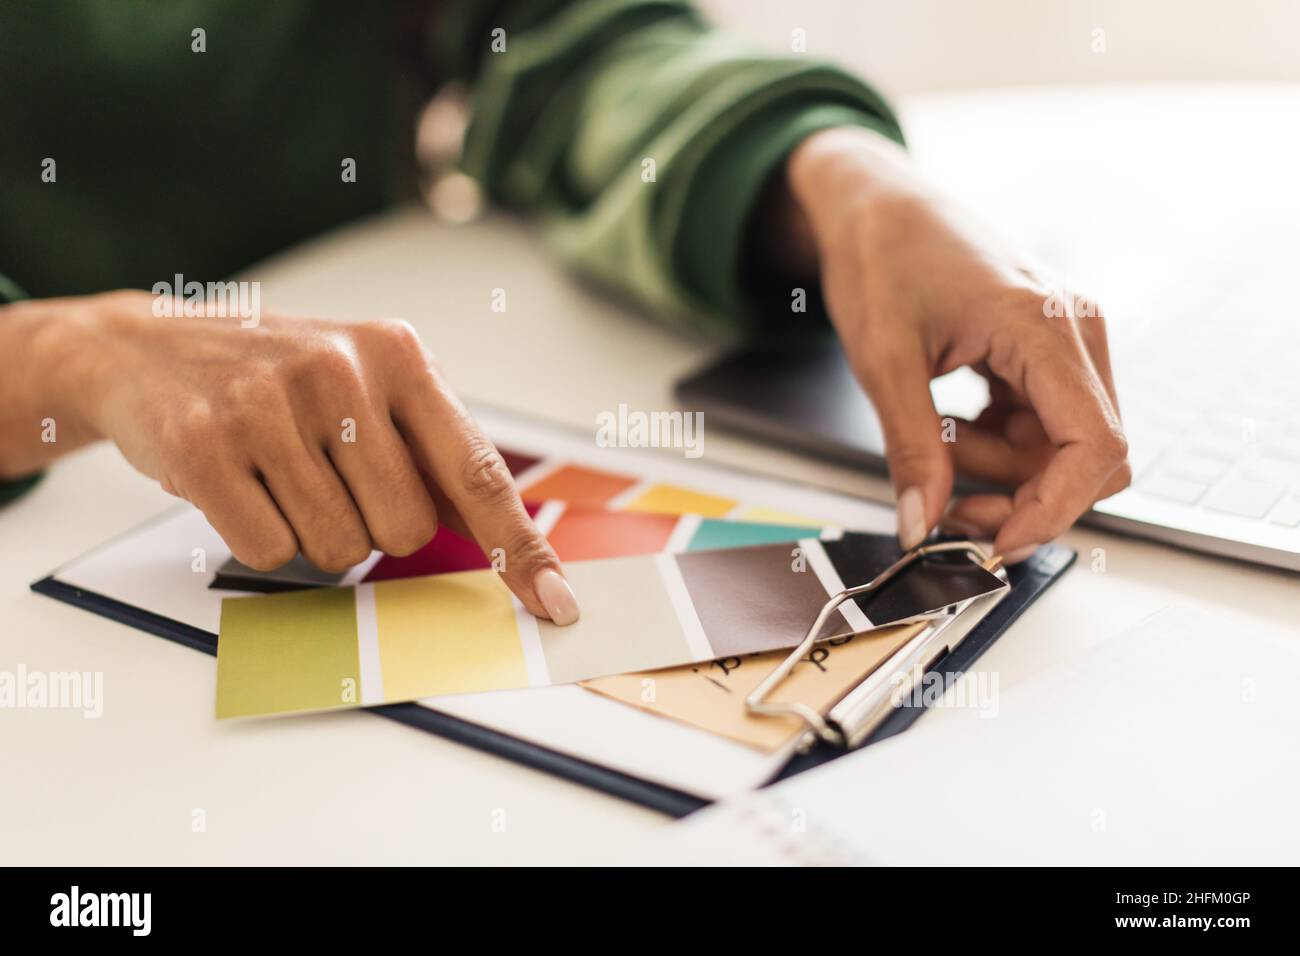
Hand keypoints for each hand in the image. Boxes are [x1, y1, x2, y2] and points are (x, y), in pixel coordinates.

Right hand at [10, 291, 578, 622]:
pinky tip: (240, 484)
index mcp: (399, 355)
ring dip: (314, 534)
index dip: (519, 547)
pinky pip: (269, 552)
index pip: (478, 472)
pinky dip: (259, 537)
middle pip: (404, 530)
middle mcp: (341, 370)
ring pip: (338, 549)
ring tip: (279, 474)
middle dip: (371, 527)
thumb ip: (435, 456)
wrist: (153, 347)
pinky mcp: (205, 444)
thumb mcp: (370, 387)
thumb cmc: (285, 382)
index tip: (556, 601)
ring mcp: (269, 402)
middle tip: (326, 477)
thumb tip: (509, 543)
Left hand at [785, 127, 1129, 560]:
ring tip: (930, 430)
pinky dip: (994, 441)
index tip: (998, 544)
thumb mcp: (883, 363)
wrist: (876, 205)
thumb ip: (911, 451)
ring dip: (996, 465)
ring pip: (1060, 447)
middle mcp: (1075, 331)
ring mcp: (1065, 339)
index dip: (1053, 509)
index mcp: (1044, 327)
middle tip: (946, 507)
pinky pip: (1041, 424)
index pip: (1095, 447)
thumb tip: (922, 526)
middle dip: (1020, 495)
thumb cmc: (881, 258)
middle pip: (1087, 456)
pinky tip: (948, 416)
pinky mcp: (1046, 350)